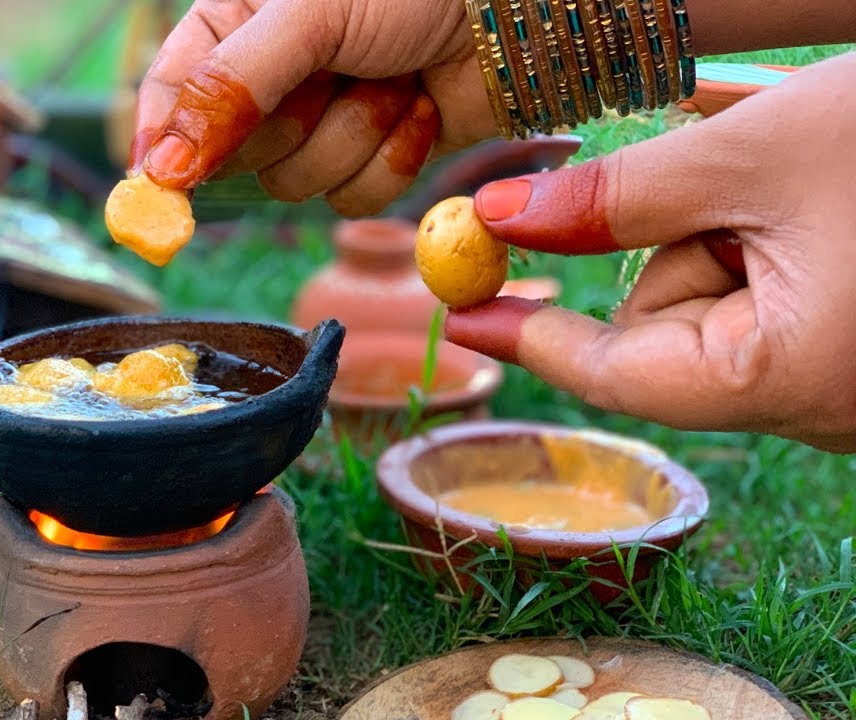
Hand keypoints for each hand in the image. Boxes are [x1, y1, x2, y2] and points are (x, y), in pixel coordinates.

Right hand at [132, 0, 498, 215]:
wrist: (516, 10)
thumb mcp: (308, 16)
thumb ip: (229, 88)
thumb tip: (162, 168)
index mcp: (236, 22)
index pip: (168, 91)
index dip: (163, 142)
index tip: (158, 188)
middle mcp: (271, 76)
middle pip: (232, 153)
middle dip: (291, 124)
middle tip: (331, 78)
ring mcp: (321, 121)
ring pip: (295, 184)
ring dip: (353, 137)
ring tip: (392, 80)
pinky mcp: (371, 158)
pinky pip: (350, 200)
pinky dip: (391, 161)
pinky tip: (419, 108)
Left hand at [445, 53, 855, 452]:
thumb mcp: (758, 155)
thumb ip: (618, 196)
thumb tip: (500, 217)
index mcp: (783, 377)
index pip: (612, 374)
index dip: (529, 337)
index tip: (462, 309)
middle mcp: (816, 395)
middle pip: (667, 319)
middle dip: (671, 233)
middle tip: (724, 160)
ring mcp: (846, 367)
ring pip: (721, 283)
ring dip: (724, 207)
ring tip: (787, 141)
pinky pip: (775, 273)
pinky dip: (761, 213)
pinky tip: (792, 149)